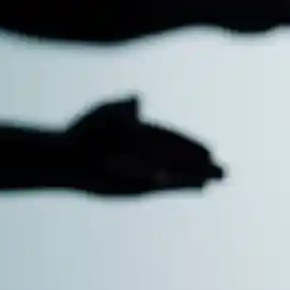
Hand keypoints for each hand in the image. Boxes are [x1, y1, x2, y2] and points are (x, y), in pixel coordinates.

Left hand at [64, 96, 223, 195]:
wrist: (66, 157)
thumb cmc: (82, 133)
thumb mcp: (104, 114)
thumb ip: (122, 109)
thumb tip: (139, 102)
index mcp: (142, 133)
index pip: (171, 139)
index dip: (189, 145)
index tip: (208, 150)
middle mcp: (146, 153)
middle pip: (179, 158)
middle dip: (200, 164)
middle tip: (223, 170)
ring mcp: (143, 169)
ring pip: (176, 173)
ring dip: (196, 176)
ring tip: (218, 178)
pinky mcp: (137, 186)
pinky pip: (164, 185)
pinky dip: (180, 185)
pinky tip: (199, 187)